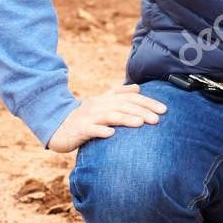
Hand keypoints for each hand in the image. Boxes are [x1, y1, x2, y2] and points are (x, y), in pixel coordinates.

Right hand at [46, 83, 166, 152]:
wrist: (58, 126)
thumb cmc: (84, 117)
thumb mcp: (101, 103)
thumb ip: (118, 94)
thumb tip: (138, 87)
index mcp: (106, 99)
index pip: (130, 97)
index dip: (147, 102)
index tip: (164, 110)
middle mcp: (99, 105)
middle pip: (123, 105)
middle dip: (142, 111)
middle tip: (158, 119)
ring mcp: (89, 117)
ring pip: (110, 116)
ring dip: (126, 119)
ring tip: (140, 123)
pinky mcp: (80, 129)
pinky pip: (91, 130)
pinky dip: (101, 131)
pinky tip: (111, 134)